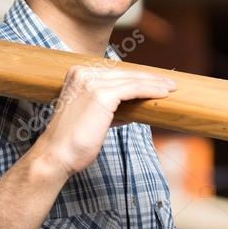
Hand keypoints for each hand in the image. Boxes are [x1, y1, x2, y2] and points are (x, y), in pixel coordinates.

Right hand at [33, 65, 175, 175]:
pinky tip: (163, 93)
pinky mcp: (101, 94)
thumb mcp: (90, 116)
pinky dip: (150, 90)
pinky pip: (133, 89)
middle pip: (124, 73)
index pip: (113, 73)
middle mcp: (83, 73)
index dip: (135, 77)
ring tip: (170, 88)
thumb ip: (108, 108)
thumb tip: (131, 108)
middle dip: (148, 78)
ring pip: (131, 80)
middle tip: (167, 83)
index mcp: (77, 74)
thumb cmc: (72, 141)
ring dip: (154, 83)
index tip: (153, 82)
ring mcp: (91, 82)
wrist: (56, 155)